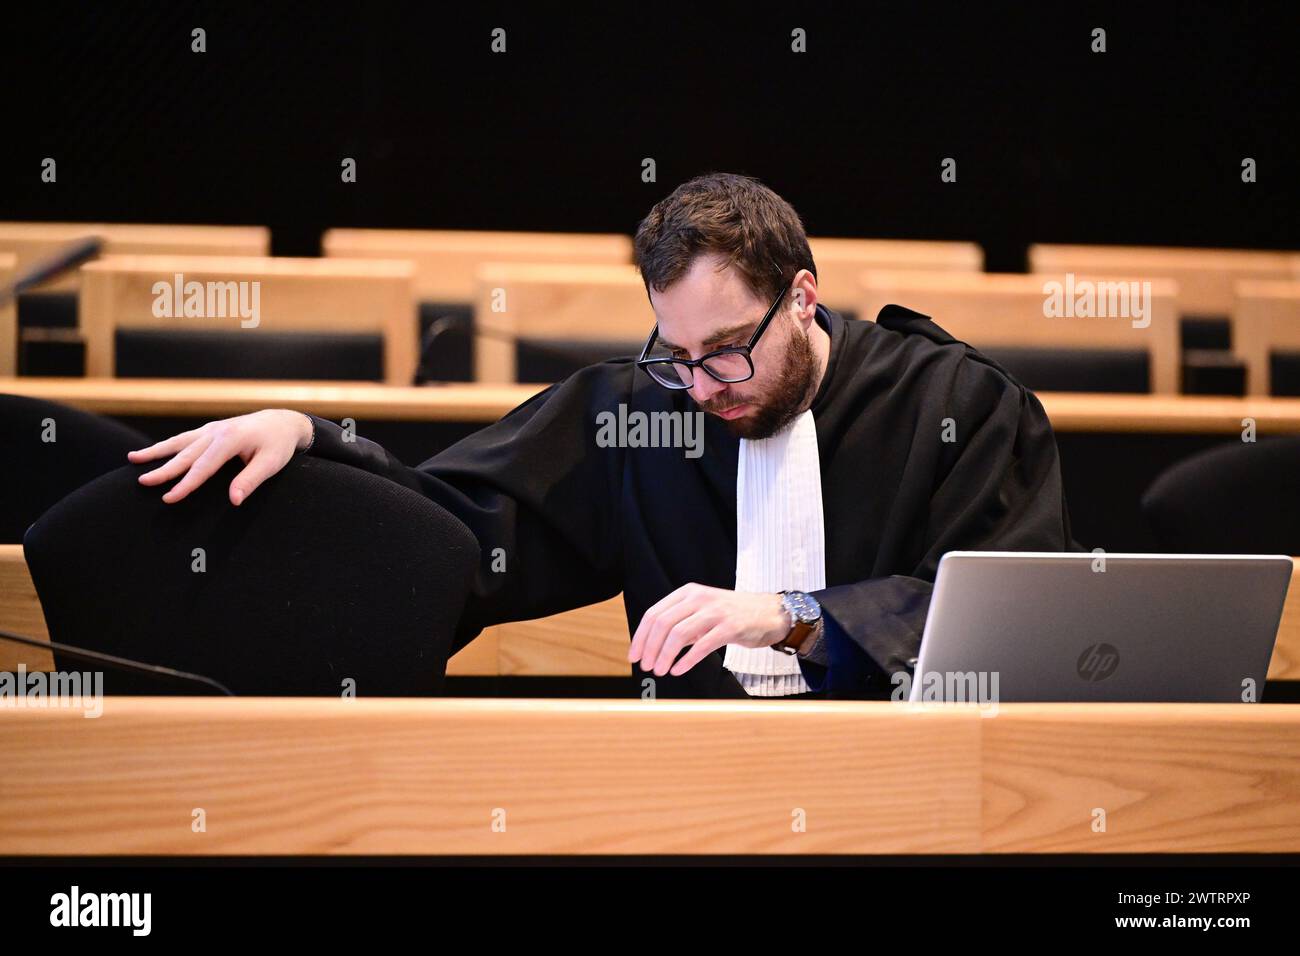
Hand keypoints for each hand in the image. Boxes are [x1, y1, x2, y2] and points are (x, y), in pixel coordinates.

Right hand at [127, 409, 313, 506]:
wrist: (282, 422)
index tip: (169, 498)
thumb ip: (251, 481)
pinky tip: (150, 453)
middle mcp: (215, 432)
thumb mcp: (271, 463)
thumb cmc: (278, 444)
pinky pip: (183, 439)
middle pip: (185, 455)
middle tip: (143, 482)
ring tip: (132, 459)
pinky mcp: (209, 431)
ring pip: (178, 443)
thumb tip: (233, 500)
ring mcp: (210, 429)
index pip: (203, 467)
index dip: (186, 484)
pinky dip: (166, 446)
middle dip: (163, 470)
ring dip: (155, 452)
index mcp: (230, 439)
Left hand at [628, 583, 789, 677]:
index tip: (634, 656)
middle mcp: (699, 599)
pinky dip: (686, 660)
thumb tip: (652, 646)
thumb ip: (680, 623)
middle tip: (647, 666)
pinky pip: (702, 645)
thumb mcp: (702, 611)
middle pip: (663, 624)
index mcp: (688, 593)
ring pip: (679, 634)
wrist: (770, 613)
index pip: (654, 614)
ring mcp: (715, 612)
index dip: (641, 637)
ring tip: (661, 671)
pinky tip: (679, 670)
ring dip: (665, 656)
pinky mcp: (730, 627)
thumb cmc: (733, 615)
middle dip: (650, 648)